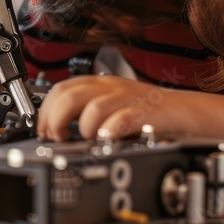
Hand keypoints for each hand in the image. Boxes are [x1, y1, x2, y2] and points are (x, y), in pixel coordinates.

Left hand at [37, 75, 197, 141]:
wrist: (181, 111)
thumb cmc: (143, 109)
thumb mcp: (108, 104)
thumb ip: (83, 110)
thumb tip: (55, 128)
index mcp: (97, 83)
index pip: (59, 89)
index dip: (46, 111)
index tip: (43, 130)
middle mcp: (108, 87)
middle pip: (69, 95)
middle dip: (56, 120)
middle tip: (59, 137)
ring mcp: (125, 98)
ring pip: (91, 107)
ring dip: (82, 128)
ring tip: (85, 140)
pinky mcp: (143, 113)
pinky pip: (120, 119)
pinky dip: (108, 131)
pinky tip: (106, 139)